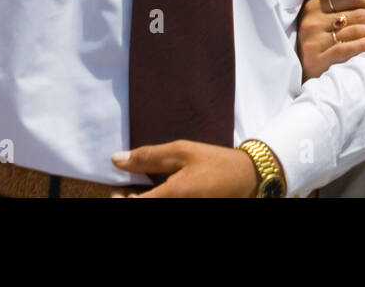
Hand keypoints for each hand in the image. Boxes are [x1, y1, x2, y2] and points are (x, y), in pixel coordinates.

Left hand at [111, 141, 257, 196]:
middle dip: (129, 201)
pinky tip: (158, 195)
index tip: (117, 189)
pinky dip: (156, 201)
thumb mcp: (183, 151)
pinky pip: (164, 208)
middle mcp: (178, 208)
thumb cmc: (216, 163)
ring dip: (143, 202)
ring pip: (153, 208)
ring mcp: (184, 210)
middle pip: (141, 209)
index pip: (134, 205)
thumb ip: (148, 156)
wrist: (248, 179)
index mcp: (174, 195)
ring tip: (140, 193)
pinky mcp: (190, 212)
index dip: (119, 199)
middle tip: (125, 191)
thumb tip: (117, 160)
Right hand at [297, 0, 364, 80]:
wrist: (299, 73)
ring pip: (354, 31)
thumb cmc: (313, 40)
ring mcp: (313, 41)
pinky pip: (344, 49)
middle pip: (356, 15)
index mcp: (314, 5)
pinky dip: (362, 45)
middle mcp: (312, 21)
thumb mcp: (313, 12)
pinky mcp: (316, 60)